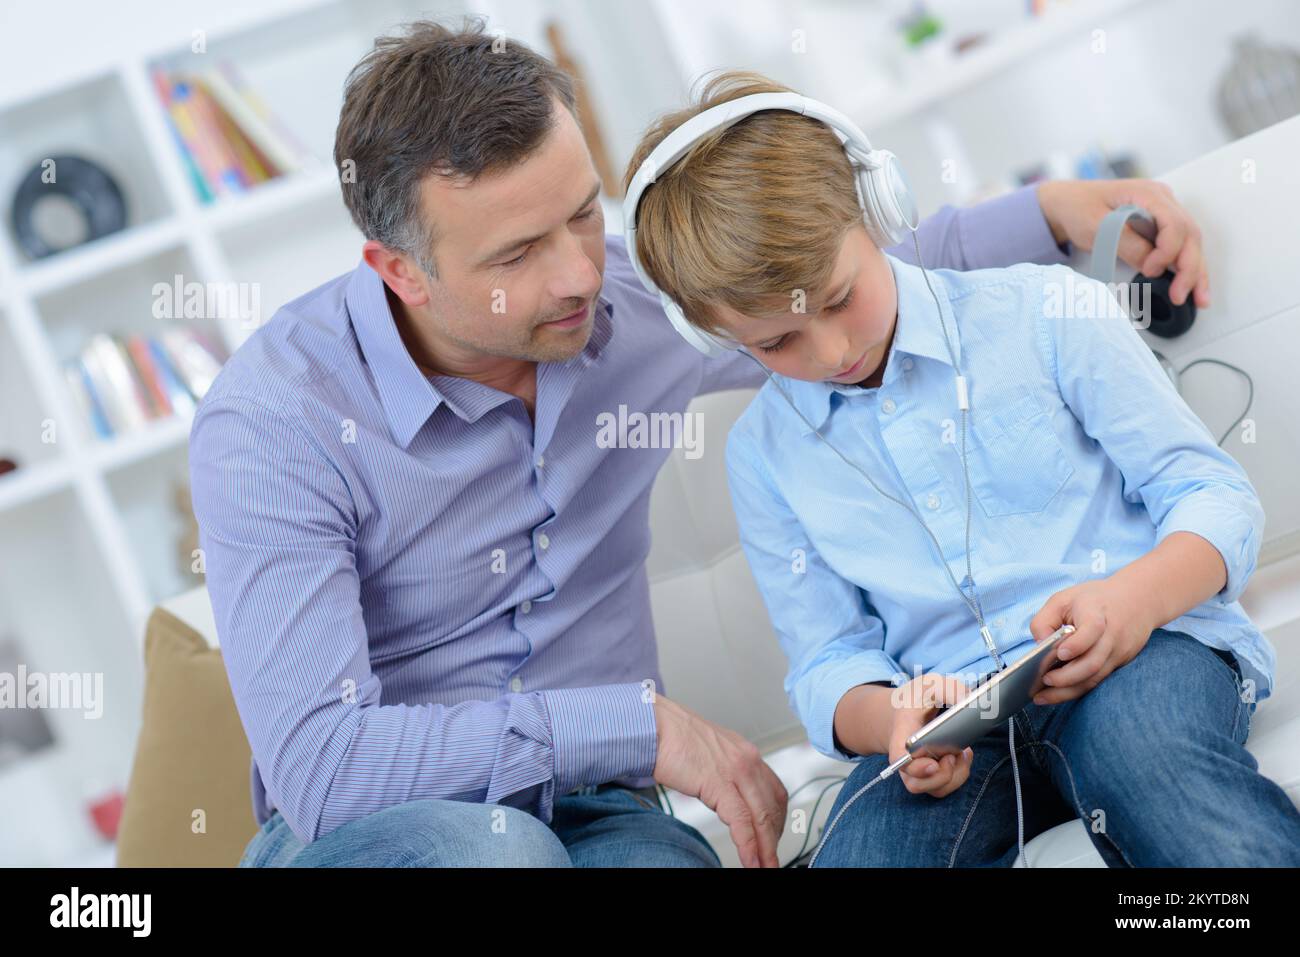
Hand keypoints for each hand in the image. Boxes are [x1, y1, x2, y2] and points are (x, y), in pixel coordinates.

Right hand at [652, 695, 786, 866]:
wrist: (653, 725)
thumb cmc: (672, 737)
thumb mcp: (710, 753)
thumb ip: (723, 772)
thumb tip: (725, 796)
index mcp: (745, 752)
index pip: (774, 791)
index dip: (777, 819)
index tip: (774, 837)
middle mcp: (747, 759)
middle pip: (773, 807)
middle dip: (774, 838)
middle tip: (772, 858)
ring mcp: (736, 771)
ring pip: (762, 817)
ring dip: (766, 848)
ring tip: (765, 866)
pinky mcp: (719, 783)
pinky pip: (741, 822)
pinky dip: (749, 845)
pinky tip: (750, 860)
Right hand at [887, 673, 974, 797]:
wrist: (910, 708)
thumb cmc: (919, 698)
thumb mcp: (931, 684)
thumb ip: (950, 689)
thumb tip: (970, 702)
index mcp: (900, 735)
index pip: (898, 760)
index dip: (914, 768)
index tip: (933, 764)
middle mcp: (907, 759)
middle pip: (916, 784)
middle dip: (941, 775)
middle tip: (953, 754)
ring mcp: (920, 770)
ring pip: (936, 789)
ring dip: (955, 775)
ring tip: (962, 752)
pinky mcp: (935, 775)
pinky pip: (948, 786)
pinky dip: (961, 774)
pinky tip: (964, 754)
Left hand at [1029, 577, 1157, 704]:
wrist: (1138, 600)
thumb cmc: (1093, 599)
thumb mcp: (1063, 599)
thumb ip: (1045, 620)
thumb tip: (1039, 645)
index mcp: (1096, 613)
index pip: (1092, 630)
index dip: (1076, 644)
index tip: (1060, 653)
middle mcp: (1111, 635)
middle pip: (1092, 662)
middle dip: (1066, 677)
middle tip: (1044, 680)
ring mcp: (1119, 652)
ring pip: (1095, 678)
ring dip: (1067, 691)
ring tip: (1043, 697)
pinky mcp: (1120, 663)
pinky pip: (1098, 680)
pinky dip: (1077, 689)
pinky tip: (1058, 694)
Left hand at [1036, 178, 1209, 308]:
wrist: (1067, 203)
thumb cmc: (1078, 208)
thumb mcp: (1096, 226)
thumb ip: (1126, 243)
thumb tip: (1151, 265)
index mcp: (1149, 193)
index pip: (1174, 224)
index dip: (1168, 251)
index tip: (1151, 270)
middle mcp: (1163, 201)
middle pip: (1190, 235)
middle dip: (1190, 268)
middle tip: (1181, 296)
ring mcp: (1164, 213)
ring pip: (1191, 243)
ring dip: (1196, 272)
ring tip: (1201, 300)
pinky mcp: (1160, 227)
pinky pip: (1181, 247)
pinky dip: (1188, 268)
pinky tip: (1193, 287)